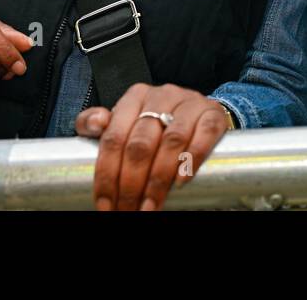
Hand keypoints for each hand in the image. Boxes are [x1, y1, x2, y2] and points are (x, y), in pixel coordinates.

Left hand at [76, 84, 228, 210]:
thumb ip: (98, 123)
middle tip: (127, 211)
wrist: (200, 113)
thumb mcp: (125, 119)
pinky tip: (181, 181)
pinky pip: (204, 135)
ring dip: (158, 181)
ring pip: (172, 142)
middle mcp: (162, 95)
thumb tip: (94, 124)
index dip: (107, 175)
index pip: (114, 137)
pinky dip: (192, 159)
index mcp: (135, 97)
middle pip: (141, 144)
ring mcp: (190, 103)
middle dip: (131, 184)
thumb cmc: (157, 122)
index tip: (105, 204)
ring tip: (150, 207)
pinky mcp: (213, 113)